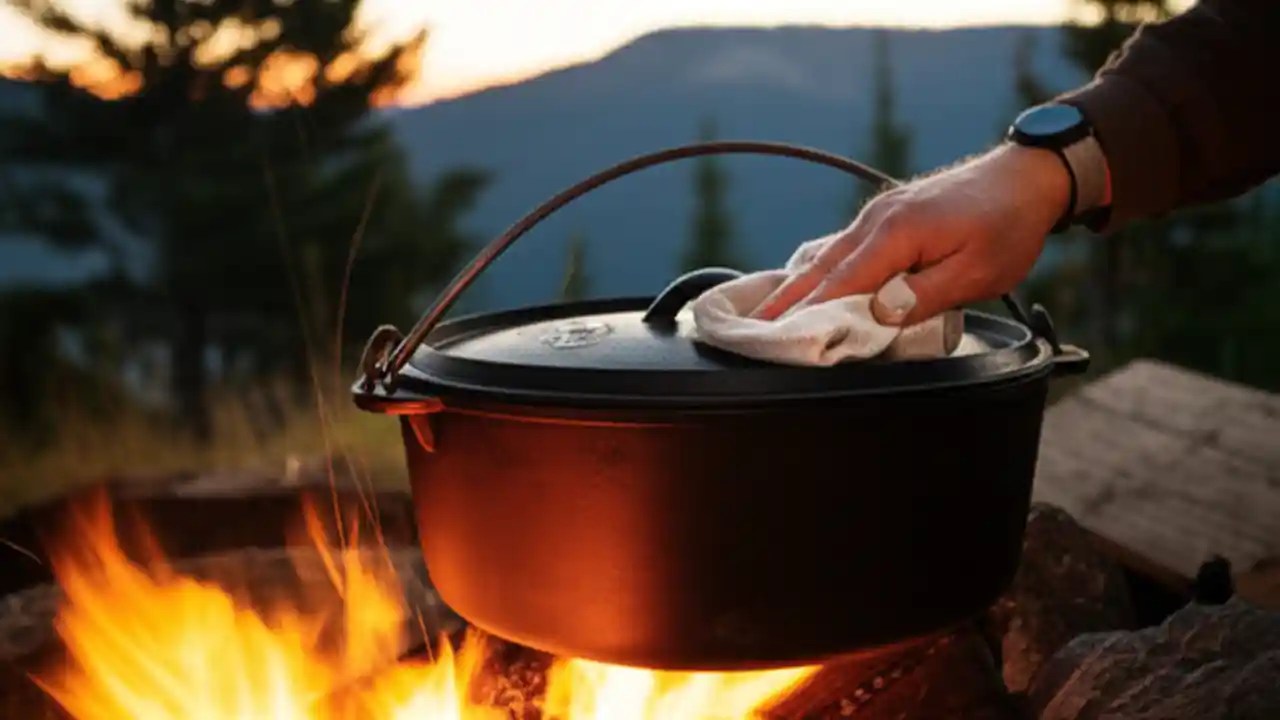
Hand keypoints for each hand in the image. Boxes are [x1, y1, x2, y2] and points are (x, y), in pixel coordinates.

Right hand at [750, 143, 1072, 324]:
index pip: (839, 285)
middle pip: (818, 270)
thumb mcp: (976, 271)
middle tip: (749, 332)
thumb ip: (924, 293)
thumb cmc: (1007, 226)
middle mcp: (874, 221)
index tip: (779, 343)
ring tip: (763, 315)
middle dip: (783, 302)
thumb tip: (876, 312)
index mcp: (895, 234)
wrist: (1026, 177)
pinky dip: (815, 270)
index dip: (807, 317)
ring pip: (824, 258)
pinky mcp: (884, 217)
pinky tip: (802, 284)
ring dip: (794, 287)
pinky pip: (839, 248)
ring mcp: (876, 216)